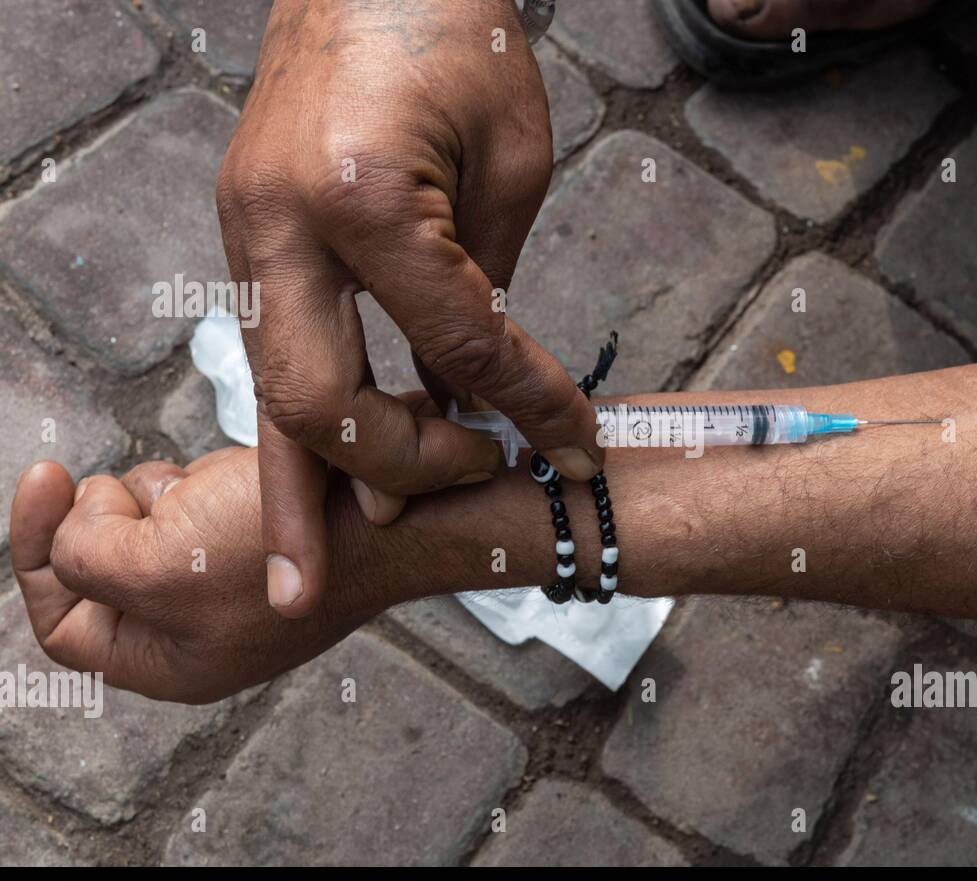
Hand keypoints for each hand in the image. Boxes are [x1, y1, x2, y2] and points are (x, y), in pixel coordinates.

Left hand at [9, 450, 381, 703]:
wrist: (396, 509)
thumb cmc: (287, 547)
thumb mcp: (153, 566)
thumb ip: (80, 559)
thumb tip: (78, 529)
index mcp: (171, 664)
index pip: (64, 625)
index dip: (38, 550)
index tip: (49, 477)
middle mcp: (197, 631)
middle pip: (103, 567)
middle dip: (118, 514)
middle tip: (157, 489)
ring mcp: (230, 584)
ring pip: (147, 528)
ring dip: (162, 491)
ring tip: (211, 487)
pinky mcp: (259, 542)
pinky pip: (198, 505)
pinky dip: (202, 481)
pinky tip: (237, 478)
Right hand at [215, 0, 602, 619]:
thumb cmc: (455, 35)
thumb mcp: (510, 162)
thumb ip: (485, 292)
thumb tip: (476, 398)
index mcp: (363, 199)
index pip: (457, 348)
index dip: (529, 406)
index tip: (576, 445)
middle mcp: (282, 225)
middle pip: (316, 402)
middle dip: (390, 471)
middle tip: (463, 485)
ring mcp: (247, 232)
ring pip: (269, 391)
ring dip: (302, 484)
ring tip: (308, 577)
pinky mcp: (246, 236)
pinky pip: (277, 349)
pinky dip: (307, 418)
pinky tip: (325, 477)